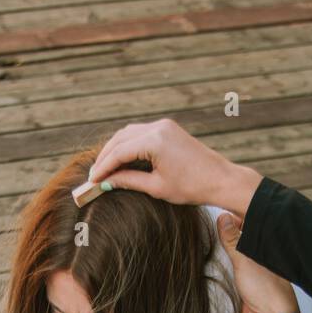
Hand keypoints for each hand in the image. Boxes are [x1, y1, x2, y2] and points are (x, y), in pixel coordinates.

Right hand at [89, 118, 261, 215]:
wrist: (220, 179)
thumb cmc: (191, 187)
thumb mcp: (156, 187)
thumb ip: (128, 181)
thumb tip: (106, 183)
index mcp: (155, 141)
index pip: (119, 152)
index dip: (103, 167)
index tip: (92, 181)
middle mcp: (158, 127)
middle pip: (120, 138)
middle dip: (105, 156)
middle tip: (94, 175)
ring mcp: (164, 125)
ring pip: (129, 133)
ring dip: (115, 149)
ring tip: (105, 168)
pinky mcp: (169, 129)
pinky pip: (141, 134)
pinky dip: (128, 145)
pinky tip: (122, 159)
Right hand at [216, 211, 300, 312]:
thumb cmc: (267, 290)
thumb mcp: (245, 260)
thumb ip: (233, 240)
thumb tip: (223, 218)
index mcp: (266, 244)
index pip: (249, 223)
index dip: (235, 215)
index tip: (218, 210)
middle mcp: (261, 253)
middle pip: (241, 236)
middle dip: (227, 231)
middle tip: (210, 223)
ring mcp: (253, 267)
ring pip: (235, 251)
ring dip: (223, 249)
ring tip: (208, 238)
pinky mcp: (245, 280)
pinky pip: (231, 267)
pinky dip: (223, 263)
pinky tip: (213, 259)